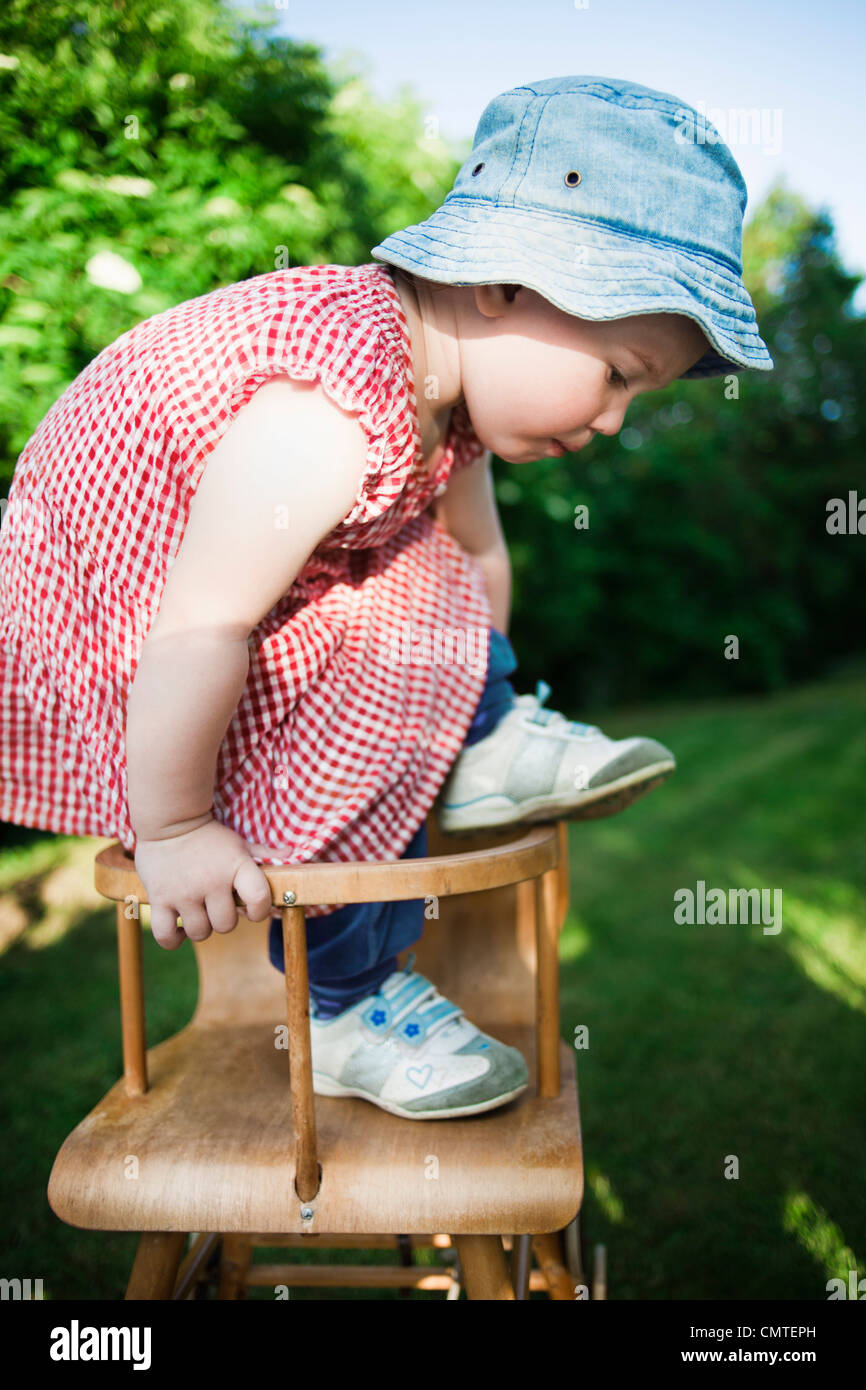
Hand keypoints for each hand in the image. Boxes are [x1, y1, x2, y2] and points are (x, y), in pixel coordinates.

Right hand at [133, 816, 274, 949]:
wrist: (169, 819)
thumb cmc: (208, 836)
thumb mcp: (238, 842)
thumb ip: (264, 853)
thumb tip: (290, 854)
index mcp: (236, 867)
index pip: (259, 899)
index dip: (260, 911)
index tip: (252, 908)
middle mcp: (211, 882)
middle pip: (226, 925)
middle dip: (224, 919)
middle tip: (217, 905)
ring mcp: (184, 893)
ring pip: (200, 932)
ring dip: (200, 926)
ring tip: (198, 911)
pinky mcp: (159, 899)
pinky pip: (166, 936)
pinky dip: (173, 939)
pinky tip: (179, 926)